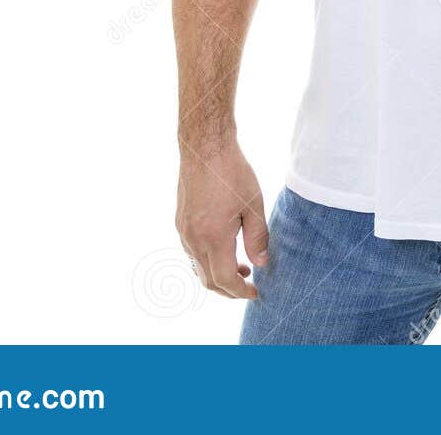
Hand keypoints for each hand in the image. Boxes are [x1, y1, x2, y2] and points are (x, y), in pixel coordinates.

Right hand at [175, 140, 268, 298]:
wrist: (204, 148)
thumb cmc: (232, 172)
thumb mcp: (253, 205)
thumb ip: (257, 237)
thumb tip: (260, 264)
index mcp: (213, 237)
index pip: (224, 279)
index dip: (240, 291)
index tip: (256, 293)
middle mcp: (193, 239)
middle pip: (208, 280)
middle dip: (229, 289)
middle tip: (249, 286)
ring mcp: (183, 232)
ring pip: (198, 268)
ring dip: (218, 275)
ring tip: (242, 267)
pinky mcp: (180, 223)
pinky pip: (192, 253)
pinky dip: (208, 260)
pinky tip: (225, 249)